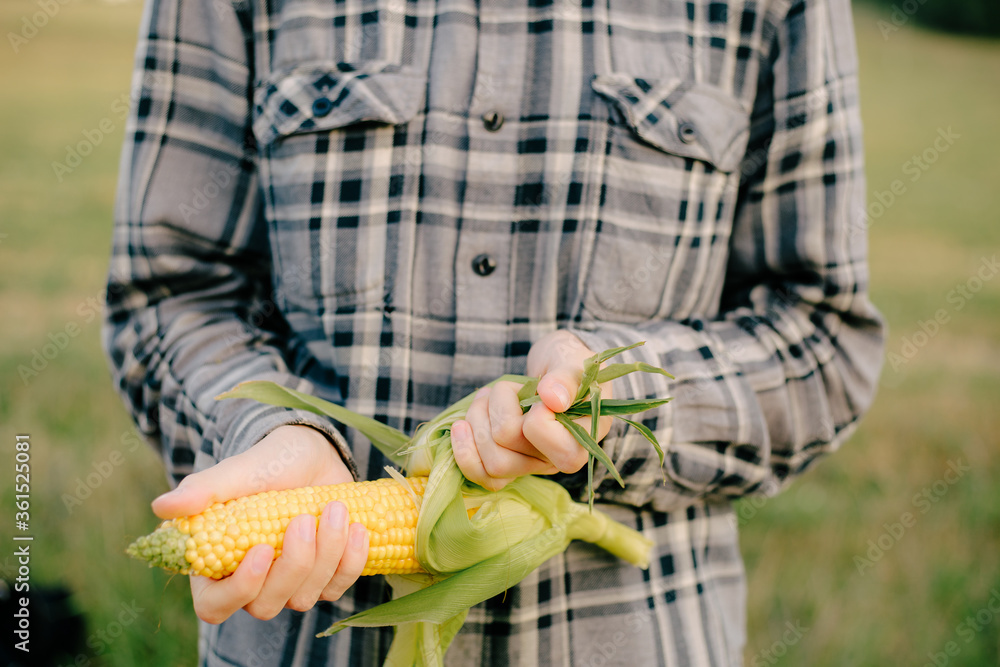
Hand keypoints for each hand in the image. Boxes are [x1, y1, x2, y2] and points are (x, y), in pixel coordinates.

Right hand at [151, 425, 368, 623]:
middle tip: (306, 519)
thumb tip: (162, 506)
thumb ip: (206, 489)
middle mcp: (252, 583)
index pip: (214, 606)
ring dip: (326, 555)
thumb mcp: (241, 470)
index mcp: (217, 563)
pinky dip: (351, 560)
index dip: (239, 589)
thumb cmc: (269, 462)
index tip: (262, 549)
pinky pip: (339, 587)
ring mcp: (291, 584)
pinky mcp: (325, 577)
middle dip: (293, 565)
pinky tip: (357, 527)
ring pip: (305, 597)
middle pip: (266, 606)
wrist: (312, 455)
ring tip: (335, 508)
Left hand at [451, 330, 612, 490]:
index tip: (541, 392)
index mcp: (582, 438)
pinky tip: (462, 425)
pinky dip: (465, 449)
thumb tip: (553, 399)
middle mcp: (556, 459)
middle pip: (507, 456)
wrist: (557, 366)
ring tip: (486, 397)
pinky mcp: (509, 461)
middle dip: (495, 415)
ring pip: (490, 464)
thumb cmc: (570, 361)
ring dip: (478, 423)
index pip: (554, 449)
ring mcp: (531, 464)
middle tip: (503, 388)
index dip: (536, 418)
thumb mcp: (572, 359)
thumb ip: (566, 378)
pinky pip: (482, 475)